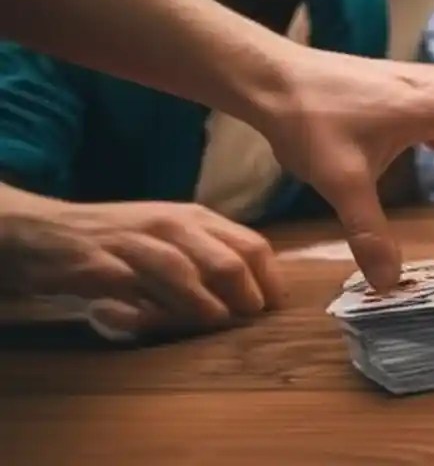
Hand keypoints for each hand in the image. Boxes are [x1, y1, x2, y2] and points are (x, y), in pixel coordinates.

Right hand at [0, 200, 283, 338]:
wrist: (49, 231)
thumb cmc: (123, 238)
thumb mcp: (174, 235)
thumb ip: (211, 255)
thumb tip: (257, 291)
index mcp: (195, 218)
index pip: (251, 244)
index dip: (270, 279)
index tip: (275, 306)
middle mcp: (170, 226)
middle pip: (227, 261)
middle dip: (246, 295)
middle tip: (249, 319)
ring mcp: (135, 244)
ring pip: (184, 274)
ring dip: (206, 306)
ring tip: (216, 323)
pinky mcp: (100, 266)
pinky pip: (134, 292)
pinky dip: (151, 312)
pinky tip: (158, 324)